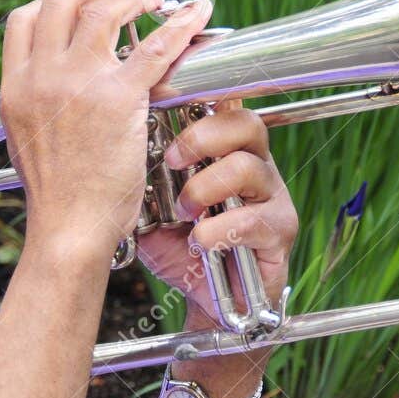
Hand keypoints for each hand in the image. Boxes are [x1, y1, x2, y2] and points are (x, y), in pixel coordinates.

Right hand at [0, 0, 210, 257]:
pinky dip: (180, 23)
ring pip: (104, 9)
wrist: (68, 228)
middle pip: (61, 0)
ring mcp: (77, 84)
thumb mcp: (24, 138)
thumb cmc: (56, 196)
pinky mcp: (117, 99)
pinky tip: (196, 13)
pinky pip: (154, 47)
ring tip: (154, 2)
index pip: (23, 19)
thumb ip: (35, 102)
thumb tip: (52, 84)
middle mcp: (40, 76)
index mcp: (14, 86)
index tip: (80, 8)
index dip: (54, 4)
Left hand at [134, 100, 299, 325]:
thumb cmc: (183, 248)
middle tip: (170, 159)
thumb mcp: (151, 209)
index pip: (224, 105)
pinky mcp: (280, 230)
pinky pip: (252, 219)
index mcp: (226, 151)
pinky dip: (217, 230)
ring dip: (205, 188)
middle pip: (244, 123)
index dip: (200, 95)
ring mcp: (271, 196)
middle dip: (201, 137)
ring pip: (247, 168)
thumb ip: (142, 178)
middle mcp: (255, 165)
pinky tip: (198, 242)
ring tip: (185, 213)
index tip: (163, 98)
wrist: (209, 301)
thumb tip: (118, 148)